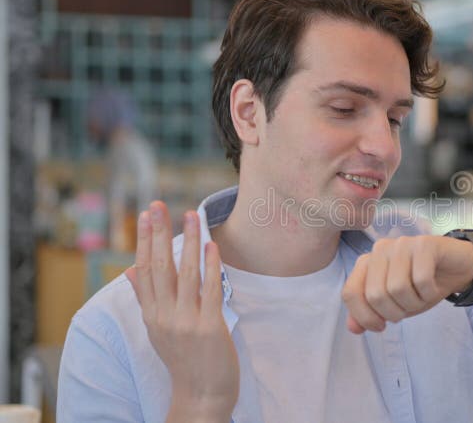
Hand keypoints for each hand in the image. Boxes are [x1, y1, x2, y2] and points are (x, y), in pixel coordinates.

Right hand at [126, 201, 238, 419]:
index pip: (144, 270)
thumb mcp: (157, 329)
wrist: (201, 396)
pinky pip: (210, 290)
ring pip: (185, 273)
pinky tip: (212, 246)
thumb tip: (130, 270)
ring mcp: (186, 321)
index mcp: (152, 315)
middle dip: (159, 233)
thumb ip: (146, 298)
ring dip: (189, 241)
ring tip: (192, 214)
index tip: (145, 215)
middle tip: (158, 205)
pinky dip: (211, 266)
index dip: (144, 240)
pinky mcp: (209, 327)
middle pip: (160, 267)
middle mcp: (165, 316)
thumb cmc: (184, 360)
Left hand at [341, 235, 472, 333]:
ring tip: (422, 297)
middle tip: (408, 308)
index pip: (350, 293)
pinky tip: (434, 287)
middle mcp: (380, 249)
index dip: (365, 317)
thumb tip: (353, 328)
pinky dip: (429, 293)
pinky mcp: (425, 244)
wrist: (458, 269)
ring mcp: (402, 244)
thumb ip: (370, 315)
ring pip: (398, 288)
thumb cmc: (422, 286)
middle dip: (394, 313)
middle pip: (375, 294)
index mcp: (366, 262)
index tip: (382, 326)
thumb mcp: (394, 305)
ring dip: (414, 303)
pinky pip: (421, 280)